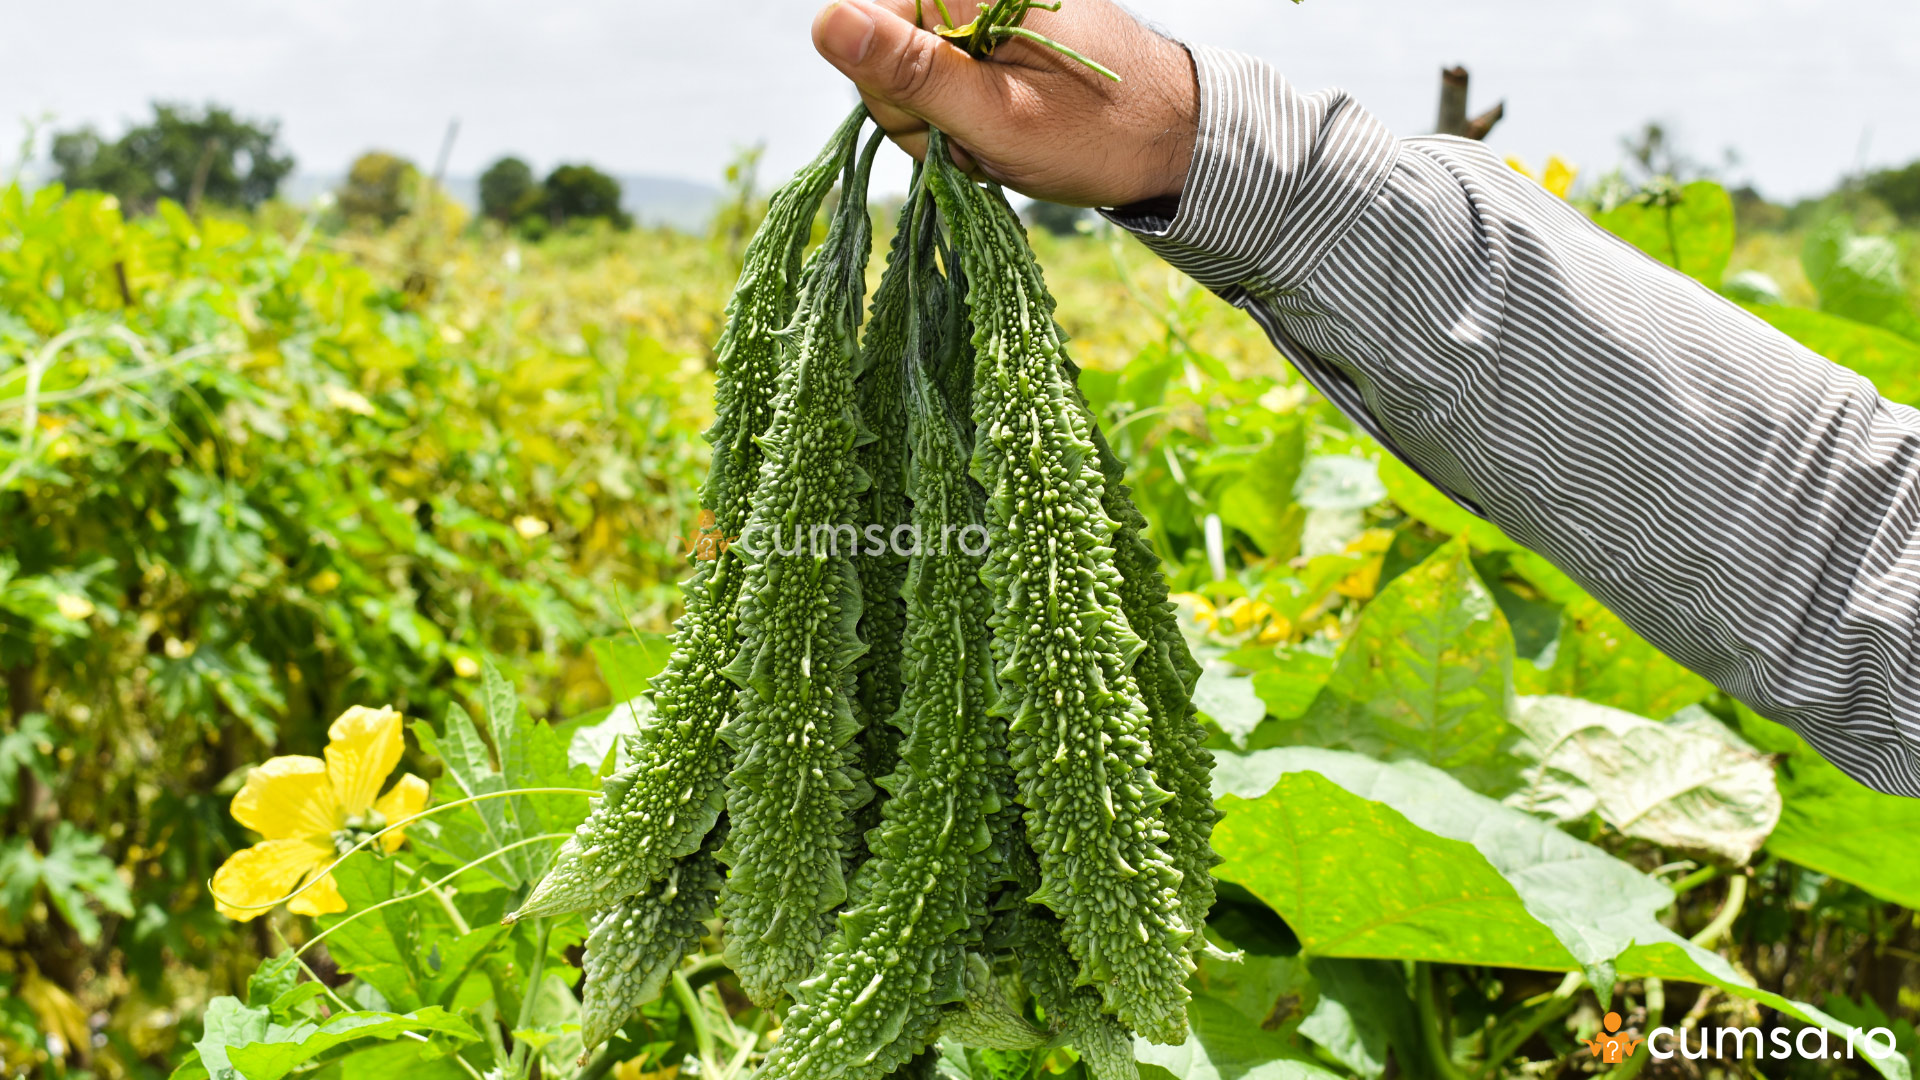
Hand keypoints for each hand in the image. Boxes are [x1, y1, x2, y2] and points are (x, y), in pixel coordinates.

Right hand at [810, 0, 1197, 207]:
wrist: (1176, 140)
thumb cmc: (1097, 135)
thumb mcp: (995, 116)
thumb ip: (910, 71)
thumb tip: (827, 22)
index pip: (867, 23)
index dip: (892, 87)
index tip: (943, 125)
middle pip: (884, 49)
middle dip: (920, 111)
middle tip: (977, 139)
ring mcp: (986, 10)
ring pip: (908, 74)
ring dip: (941, 123)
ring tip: (994, 141)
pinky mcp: (994, 35)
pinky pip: (942, 78)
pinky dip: (960, 118)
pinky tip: (998, 132)